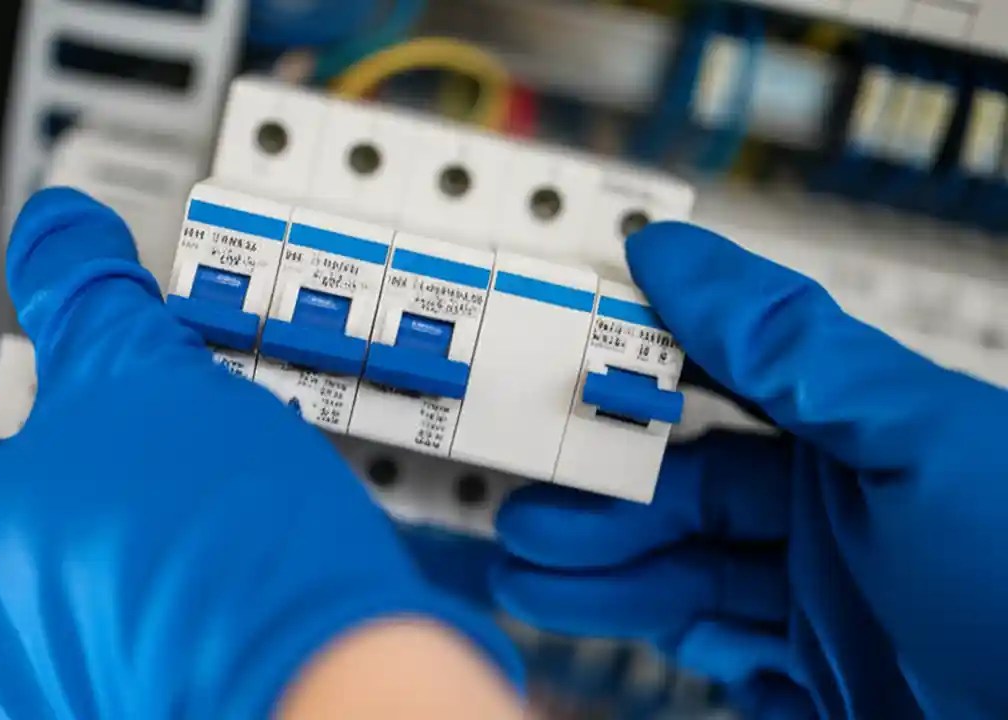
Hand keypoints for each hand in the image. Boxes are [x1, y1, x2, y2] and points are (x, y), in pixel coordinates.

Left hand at [0, 188, 520, 717]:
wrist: (315, 678)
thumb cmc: (216, 552)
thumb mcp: (143, 369)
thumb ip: (83, 291)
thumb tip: (56, 233)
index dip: (12, 389)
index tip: (71, 377)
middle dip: (72, 461)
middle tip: (146, 431)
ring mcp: (25, 695)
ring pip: (52, 578)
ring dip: (110, 530)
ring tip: (193, 499)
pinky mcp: (104, 714)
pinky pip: (103, 634)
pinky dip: (143, 597)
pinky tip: (211, 567)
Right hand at [492, 223, 1007, 718]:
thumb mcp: (918, 441)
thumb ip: (790, 350)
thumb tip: (677, 256)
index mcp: (865, 442)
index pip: (722, 389)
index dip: (636, 376)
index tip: (559, 368)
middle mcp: (843, 522)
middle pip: (686, 496)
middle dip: (598, 496)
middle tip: (524, 498)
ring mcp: (829, 610)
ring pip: (684, 580)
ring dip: (601, 573)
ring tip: (526, 569)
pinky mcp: (821, 688)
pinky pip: (717, 656)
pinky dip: (652, 636)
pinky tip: (599, 617)